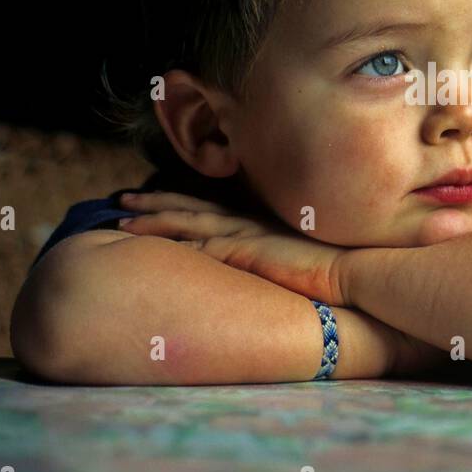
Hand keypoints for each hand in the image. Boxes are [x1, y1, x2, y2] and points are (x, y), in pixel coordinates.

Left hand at [115, 191, 353, 307]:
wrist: (351, 271)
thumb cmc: (331, 270)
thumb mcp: (294, 260)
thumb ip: (274, 260)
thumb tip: (262, 271)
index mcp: (255, 225)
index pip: (208, 209)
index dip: (177, 203)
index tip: (150, 200)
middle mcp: (245, 225)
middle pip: (189, 208)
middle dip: (153, 203)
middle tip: (122, 201)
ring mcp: (243, 236)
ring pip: (186, 223)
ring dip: (152, 222)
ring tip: (120, 222)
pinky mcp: (244, 252)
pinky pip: (198, 248)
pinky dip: (170, 244)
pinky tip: (145, 248)